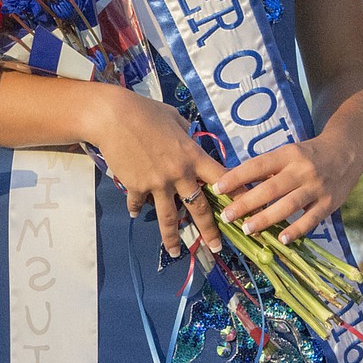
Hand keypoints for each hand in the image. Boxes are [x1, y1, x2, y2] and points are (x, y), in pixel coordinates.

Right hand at [87, 86, 226, 256]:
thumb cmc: (145, 111)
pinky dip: (136, 208)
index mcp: (193, 156)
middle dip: (210, 230)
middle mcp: (179, 174)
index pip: (223, 179)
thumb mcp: (174, 118)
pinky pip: (138, 203)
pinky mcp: (136, 186)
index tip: (248, 210)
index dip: (238, 195)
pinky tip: (135, 213)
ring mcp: (157, 183)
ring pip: (169, 217)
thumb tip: (188, 136)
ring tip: (175, 251)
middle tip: (216, 248)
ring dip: (172, 236)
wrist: (114, 117)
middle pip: (199, 208)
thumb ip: (185, 132)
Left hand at [214, 133, 362, 242]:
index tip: (217, 188)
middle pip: (271, 188)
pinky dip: (296, 230)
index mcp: (287, 154)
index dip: (236, 177)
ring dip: (266, 218)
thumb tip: (230, 179)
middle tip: (226, 216)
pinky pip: (311, 219)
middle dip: (246, 203)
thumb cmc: (307, 154)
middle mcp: (302, 170)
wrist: (347, 150)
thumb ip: (264, 168)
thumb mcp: (286, 153)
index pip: (257, 166)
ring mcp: (317, 187)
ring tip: (247, 229)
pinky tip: (281, 239)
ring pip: (289, 205)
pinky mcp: (330, 203)